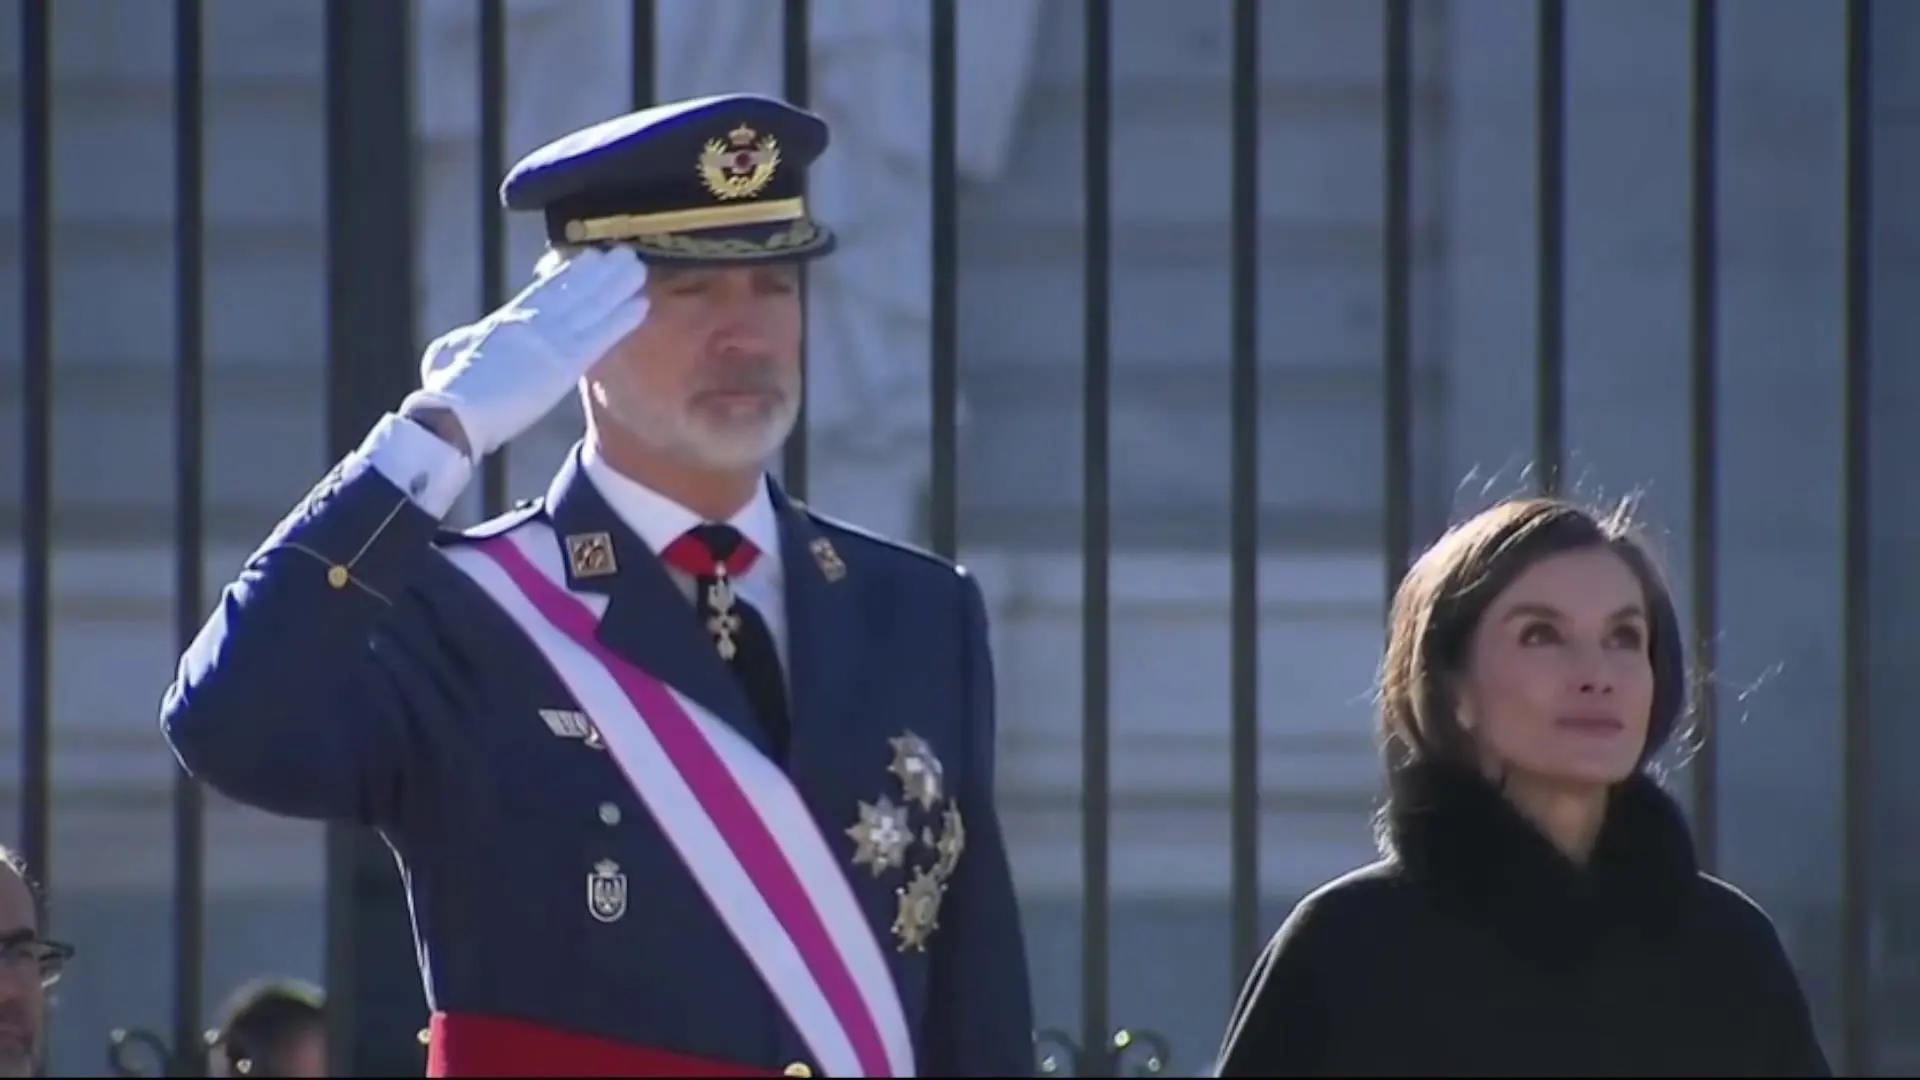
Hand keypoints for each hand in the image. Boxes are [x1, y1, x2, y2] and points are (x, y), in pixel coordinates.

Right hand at [404, 247, 647, 458]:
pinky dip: (621, 320)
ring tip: (638, 268)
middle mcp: (530, 324)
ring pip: (590, 306)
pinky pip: (599, 337)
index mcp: (505, 321)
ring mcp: (548, 341)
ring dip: (617, 286)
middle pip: (573, 291)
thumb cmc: (445, 392)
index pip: (543, 291)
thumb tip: (468, 341)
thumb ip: (467, 341)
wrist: (453, 415)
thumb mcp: (449, 352)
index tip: (588, 259)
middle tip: (623, 254)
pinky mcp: (563, 365)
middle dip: (600, 272)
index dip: (570, 274)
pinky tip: (641, 306)